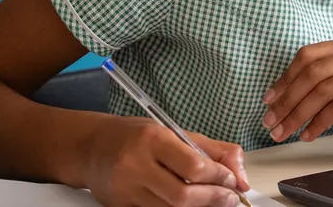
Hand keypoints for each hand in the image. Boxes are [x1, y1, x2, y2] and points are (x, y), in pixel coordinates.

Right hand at [82, 117, 249, 206]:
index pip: (194, 166)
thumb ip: (213, 151)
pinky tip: (192, 205)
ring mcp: (126, 190)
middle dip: (214, 199)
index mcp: (153, 140)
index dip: (220, 178)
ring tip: (215, 201)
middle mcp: (136, 165)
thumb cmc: (137, 136)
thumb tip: (242, 177)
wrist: (91, 147)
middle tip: (230, 198)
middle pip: (183, 196)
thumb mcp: (175, 132)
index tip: (233, 181)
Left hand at [263, 34, 332, 145]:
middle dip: (286, 100)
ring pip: (322, 90)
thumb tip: (289, 98)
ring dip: (297, 115)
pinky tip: (310, 134)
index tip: (269, 100)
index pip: (309, 55)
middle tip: (271, 121)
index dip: (284, 78)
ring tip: (284, 132)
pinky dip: (319, 123)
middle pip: (312, 72)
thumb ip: (331, 83)